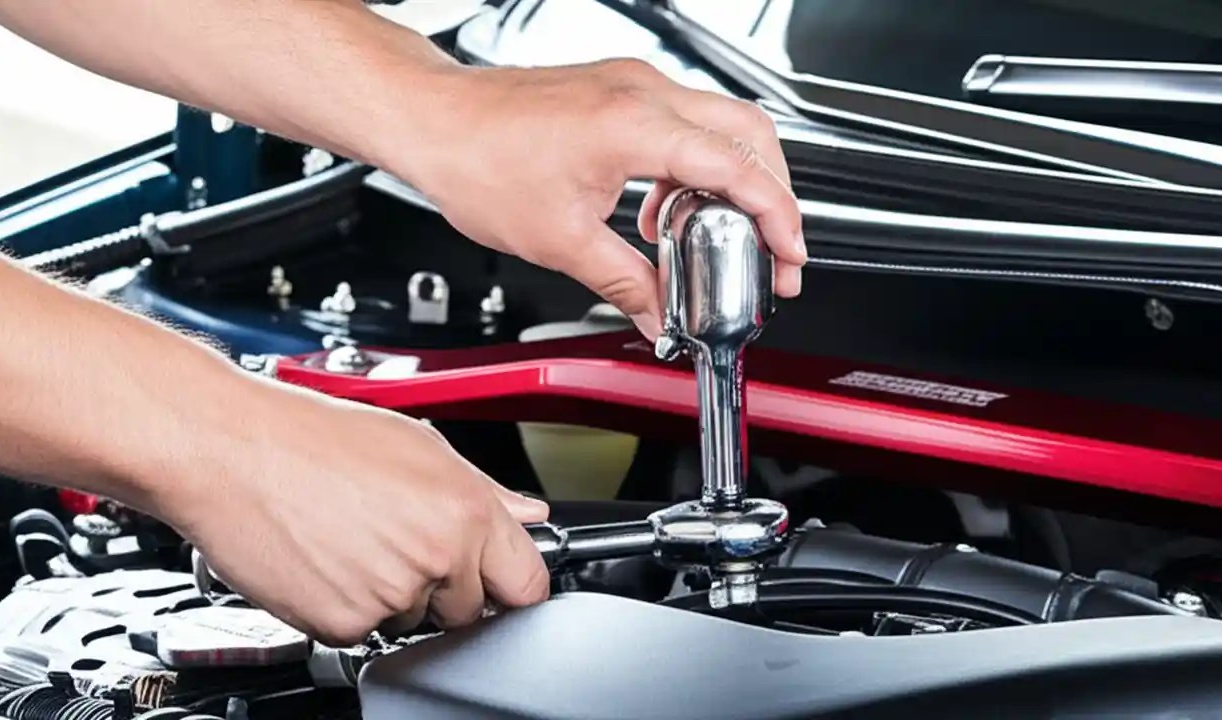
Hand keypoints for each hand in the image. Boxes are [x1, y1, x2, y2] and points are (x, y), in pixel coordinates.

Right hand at [160, 381, 550, 645]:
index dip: (513, 582)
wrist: (230, 451)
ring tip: (354, 537)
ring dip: (394, 593)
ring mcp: (390, 596)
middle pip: (470, 608)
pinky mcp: (342, 624)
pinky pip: (363, 631)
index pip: (527, 582)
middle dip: (445, 585)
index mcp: (466, 510)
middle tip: (399, 539)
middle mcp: (436, 556)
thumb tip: (528, 513)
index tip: (501, 581)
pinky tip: (329, 559)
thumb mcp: (417, 444)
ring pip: (414, 619)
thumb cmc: (315, 438)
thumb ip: (484, 489)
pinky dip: (347, 606)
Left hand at [400, 59, 806, 337]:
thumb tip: (658, 316)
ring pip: (721, 123)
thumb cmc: (477, 160)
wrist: (433, 121)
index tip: (789, 255)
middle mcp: (643, 92)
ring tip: (715, 236)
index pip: (740, 168)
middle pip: (751, 133)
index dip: (778, 217)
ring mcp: (632, 84)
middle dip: (774, 193)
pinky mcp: (617, 90)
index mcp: (636, 126)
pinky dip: (693, 167)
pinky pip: (682, 123)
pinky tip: (665, 210)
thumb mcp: (561, 242)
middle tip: (773, 247)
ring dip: (733, 180)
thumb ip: (625, 284)